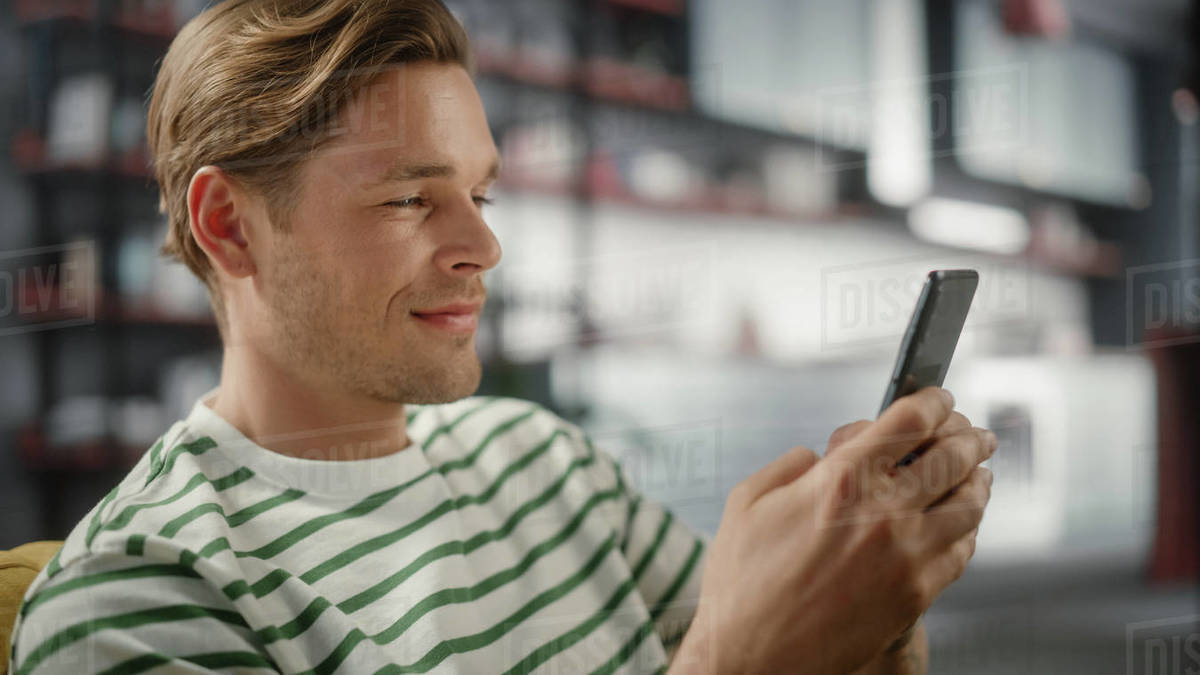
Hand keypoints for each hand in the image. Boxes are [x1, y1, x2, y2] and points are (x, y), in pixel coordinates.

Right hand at [669, 387, 994, 674]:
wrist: (754, 658)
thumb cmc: (742, 585)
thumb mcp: (746, 504)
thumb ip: (788, 466)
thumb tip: (817, 455)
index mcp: (839, 480)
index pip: (908, 422)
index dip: (932, 402)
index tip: (939, 399)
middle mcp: (881, 512)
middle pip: (950, 456)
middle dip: (967, 436)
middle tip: (974, 433)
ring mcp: (906, 555)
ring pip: (967, 504)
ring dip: (978, 481)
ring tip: (980, 473)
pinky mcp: (917, 593)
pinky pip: (961, 551)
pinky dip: (968, 530)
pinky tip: (964, 524)